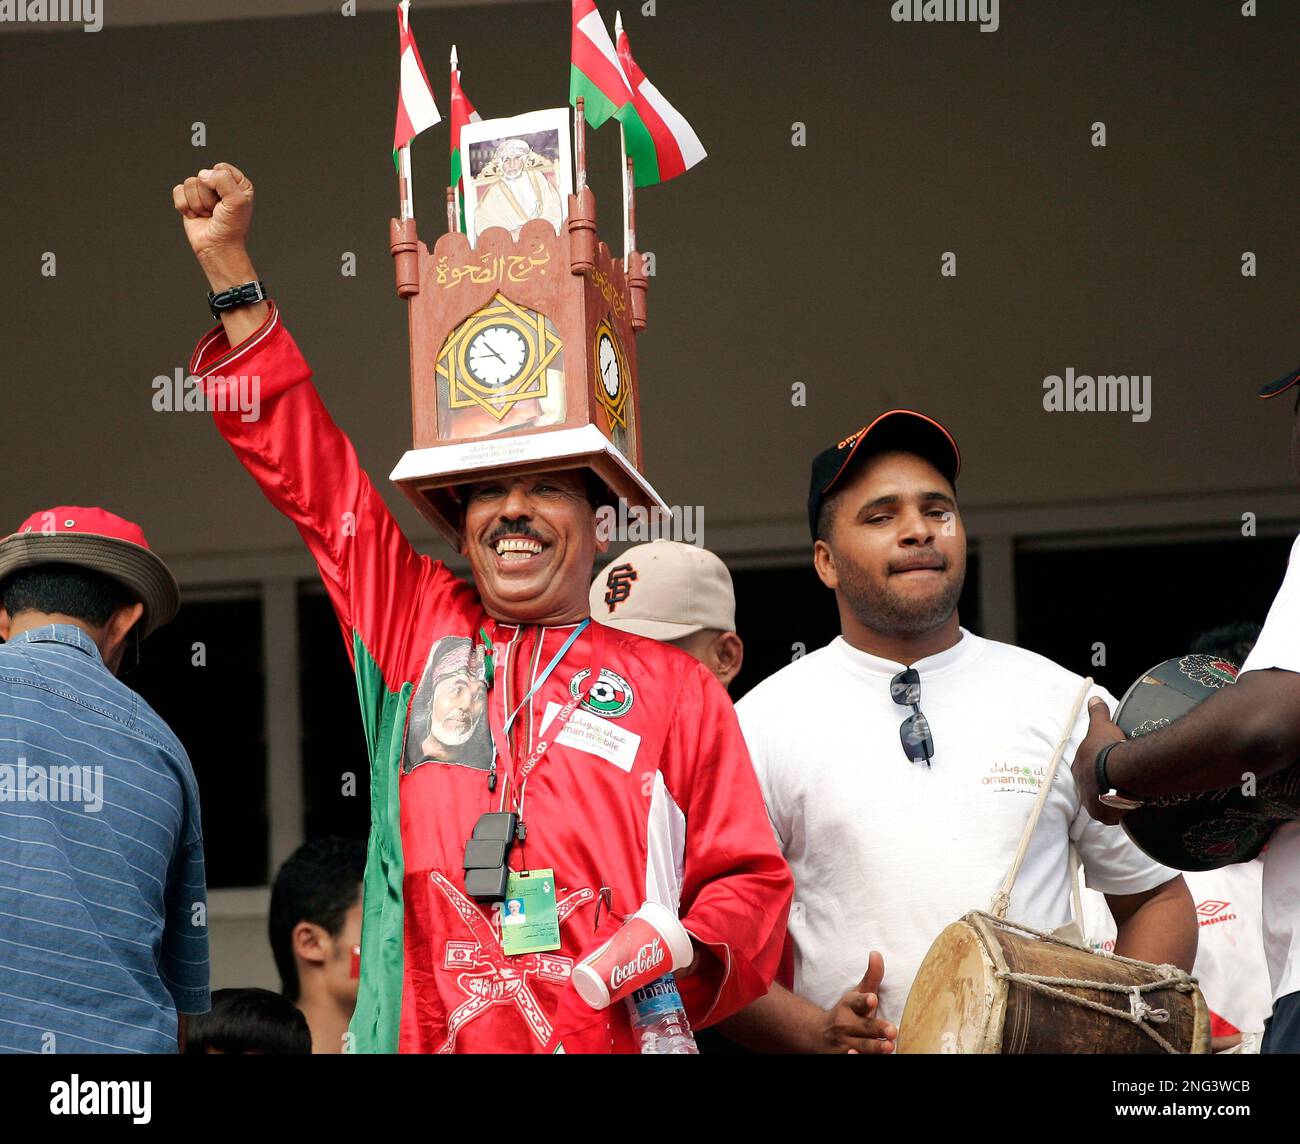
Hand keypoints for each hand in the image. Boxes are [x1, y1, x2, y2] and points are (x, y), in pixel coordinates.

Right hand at [172, 162, 255, 279]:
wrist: (217, 247)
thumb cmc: (231, 227)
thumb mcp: (237, 201)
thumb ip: (223, 180)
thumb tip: (202, 175)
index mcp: (237, 183)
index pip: (221, 168)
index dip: (221, 184)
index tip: (228, 201)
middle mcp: (220, 185)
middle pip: (203, 175)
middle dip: (208, 197)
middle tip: (217, 211)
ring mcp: (203, 192)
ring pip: (190, 183)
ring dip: (198, 204)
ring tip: (208, 214)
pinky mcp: (188, 199)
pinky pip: (178, 191)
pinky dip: (185, 206)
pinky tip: (195, 215)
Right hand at [819, 950, 895, 1054]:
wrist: (818, 1035)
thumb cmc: (847, 1012)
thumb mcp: (857, 994)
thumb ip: (872, 977)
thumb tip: (876, 953)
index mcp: (850, 1005)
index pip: (857, 1002)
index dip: (865, 1001)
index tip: (873, 999)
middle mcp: (845, 1024)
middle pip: (864, 1027)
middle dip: (877, 1029)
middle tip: (892, 1030)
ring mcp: (844, 1043)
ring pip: (861, 1046)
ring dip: (874, 1048)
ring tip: (889, 1047)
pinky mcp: (842, 1057)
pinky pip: (850, 1059)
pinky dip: (856, 1058)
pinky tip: (860, 1057)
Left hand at [1071, 696, 1126, 825]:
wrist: (1118, 771)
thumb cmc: (1107, 748)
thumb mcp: (1101, 726)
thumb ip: (1097, 714)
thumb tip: (1094, 698)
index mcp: (1079, 768)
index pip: (1086, 771)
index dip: (1096, 770)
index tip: (1109, 769)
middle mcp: (1081, 787)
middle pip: (1092, 789)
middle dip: (1103, 787)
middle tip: (1120, 784)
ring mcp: (1091, 802)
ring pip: (1100, 803)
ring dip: (1110, 802)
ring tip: (1126, 796)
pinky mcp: (1103, 814)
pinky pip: (1110, 816)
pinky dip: (1118, 813)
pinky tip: (1128, 807)